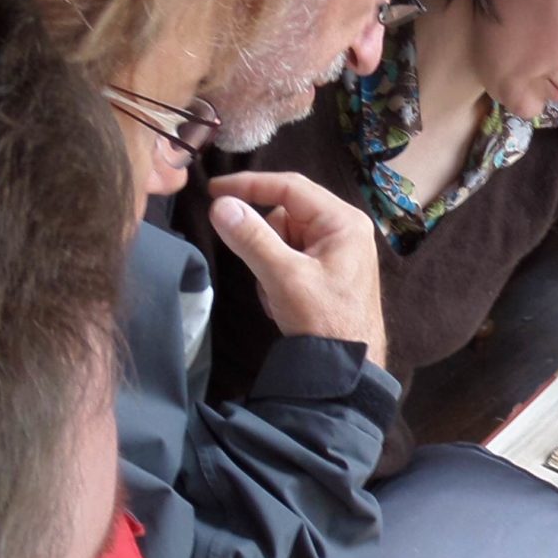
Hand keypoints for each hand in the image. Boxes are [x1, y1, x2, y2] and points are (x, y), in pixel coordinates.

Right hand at [209, 171, 387, 364]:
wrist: (345, 371)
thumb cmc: (324, 321)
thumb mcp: (284, 277)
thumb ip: (252, 239)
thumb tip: (220, 205)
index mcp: (343, 221)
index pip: (290, 187)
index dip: (249, 185)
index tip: (212, 190)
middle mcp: (343, 229)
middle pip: (285, 215)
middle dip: (265, 242)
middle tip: (263, 271)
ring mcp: (336, 251)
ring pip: (282, 239)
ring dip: (269, 265)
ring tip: (278, 295)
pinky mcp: (326, 271)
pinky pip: (288, 260)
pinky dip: (276, 278)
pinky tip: (283, 302)